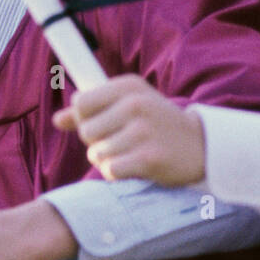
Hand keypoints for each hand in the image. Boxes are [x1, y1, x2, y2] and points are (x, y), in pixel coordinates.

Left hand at [52, 74, 206, 184]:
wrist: (202, 146)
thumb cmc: (156, 124)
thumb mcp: (127, 106)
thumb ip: (90, 111)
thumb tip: (57, 120)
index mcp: (128, 86)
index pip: (80, 103)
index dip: (86, 118)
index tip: (106, 123)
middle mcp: (135, 104)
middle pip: (85, 131)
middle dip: (97, 141)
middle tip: (123, 141)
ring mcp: (143, 131)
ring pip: (96, 153)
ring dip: (108, 159)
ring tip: (131, 153)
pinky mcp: (149, 158)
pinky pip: (110, 170)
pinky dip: (117, 173)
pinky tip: (134, 166)